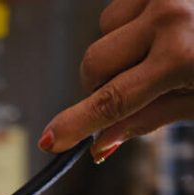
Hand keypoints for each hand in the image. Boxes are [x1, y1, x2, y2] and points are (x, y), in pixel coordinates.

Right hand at [38, 0, 193, 161]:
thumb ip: (147, 119)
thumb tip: (101, 144)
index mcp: (181, 57)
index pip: (112, 101)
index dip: (76, 124)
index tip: (50, 140)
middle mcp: (168, 17)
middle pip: (93, 64)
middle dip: (96, 87)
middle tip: (120, 99)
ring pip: (104, 31)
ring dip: (118, 50)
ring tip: (155, 55)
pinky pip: (121, 6)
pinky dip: (131, 24)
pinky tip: (160, 29)